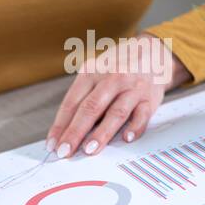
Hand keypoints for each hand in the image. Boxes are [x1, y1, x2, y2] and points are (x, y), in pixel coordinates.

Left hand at [47, 34, 190, 158]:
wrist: (152, 52)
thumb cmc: (115, 69)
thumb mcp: (93, 75)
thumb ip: (82, 100)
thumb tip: (65, 133)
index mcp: (91, 73)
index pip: (72, 103)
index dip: (60, 125)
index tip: (52, 144)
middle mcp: (112, 79)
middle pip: (91, 108)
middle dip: (75, 132)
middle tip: (65, 152)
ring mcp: (132, 88)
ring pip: (116, 112)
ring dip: (102, 133)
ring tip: (89, 150)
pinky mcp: (150, 98)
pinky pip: (143, 114)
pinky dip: (135, 127)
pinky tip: (126, 138)